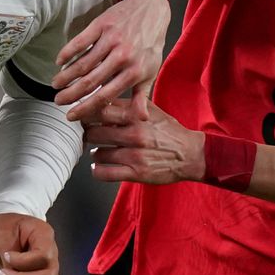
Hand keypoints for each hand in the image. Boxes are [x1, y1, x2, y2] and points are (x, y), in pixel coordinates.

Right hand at [52, 0, 168, 122]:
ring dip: (66, 76)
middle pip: (90, 81)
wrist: (152, 9)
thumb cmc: (150, 43)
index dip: (85, 108)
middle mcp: (122, 57)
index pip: (104, 96)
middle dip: (71, 94)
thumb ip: (142, 95)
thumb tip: (140, 119)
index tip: (71, 116)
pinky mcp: (102, 25)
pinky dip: (67, 52)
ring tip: (55, 84)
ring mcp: (111, 40)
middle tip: (58, 101)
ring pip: (83, 63)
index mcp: (134, 72)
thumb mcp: (150, 70)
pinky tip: (58, 61)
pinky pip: (80, 41)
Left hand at [83, 99, 205, 184]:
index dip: (87, 113)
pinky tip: (99, 167)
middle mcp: (135, 134)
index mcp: (137, 116)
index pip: (101, 110)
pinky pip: (104, 173)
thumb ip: (129, 105)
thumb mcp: (152, 111)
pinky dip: (97, 170)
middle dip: (88, 134)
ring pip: (98, 153)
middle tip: (89, 135)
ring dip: (95, 153)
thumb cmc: (170, 131)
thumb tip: (103, 101)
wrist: (191, 154)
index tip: (83, 116)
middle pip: (94, 132)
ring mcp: (135, 155)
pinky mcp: (136, 173)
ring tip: (99, 151)